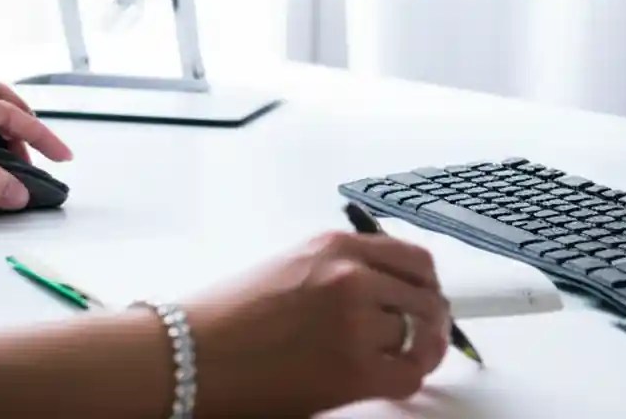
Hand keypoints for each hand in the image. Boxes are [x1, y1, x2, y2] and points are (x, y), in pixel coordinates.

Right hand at [181, 231, 451, 417]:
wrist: (191, 355)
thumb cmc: (228, 316)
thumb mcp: (290, 265)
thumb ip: (341, 268)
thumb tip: (388, 288)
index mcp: (335, 246)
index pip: (413, 259)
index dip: (427, 284)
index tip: (426, 298)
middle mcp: (351, 276)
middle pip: (427, 296)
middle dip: (434, 319)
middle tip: (428, 335)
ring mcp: (355, 323)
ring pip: (422, 335)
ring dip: (422, 350)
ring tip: (411, 358)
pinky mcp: (353, 370)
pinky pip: (409, 374)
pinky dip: (410, 378)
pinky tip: (395, 378)